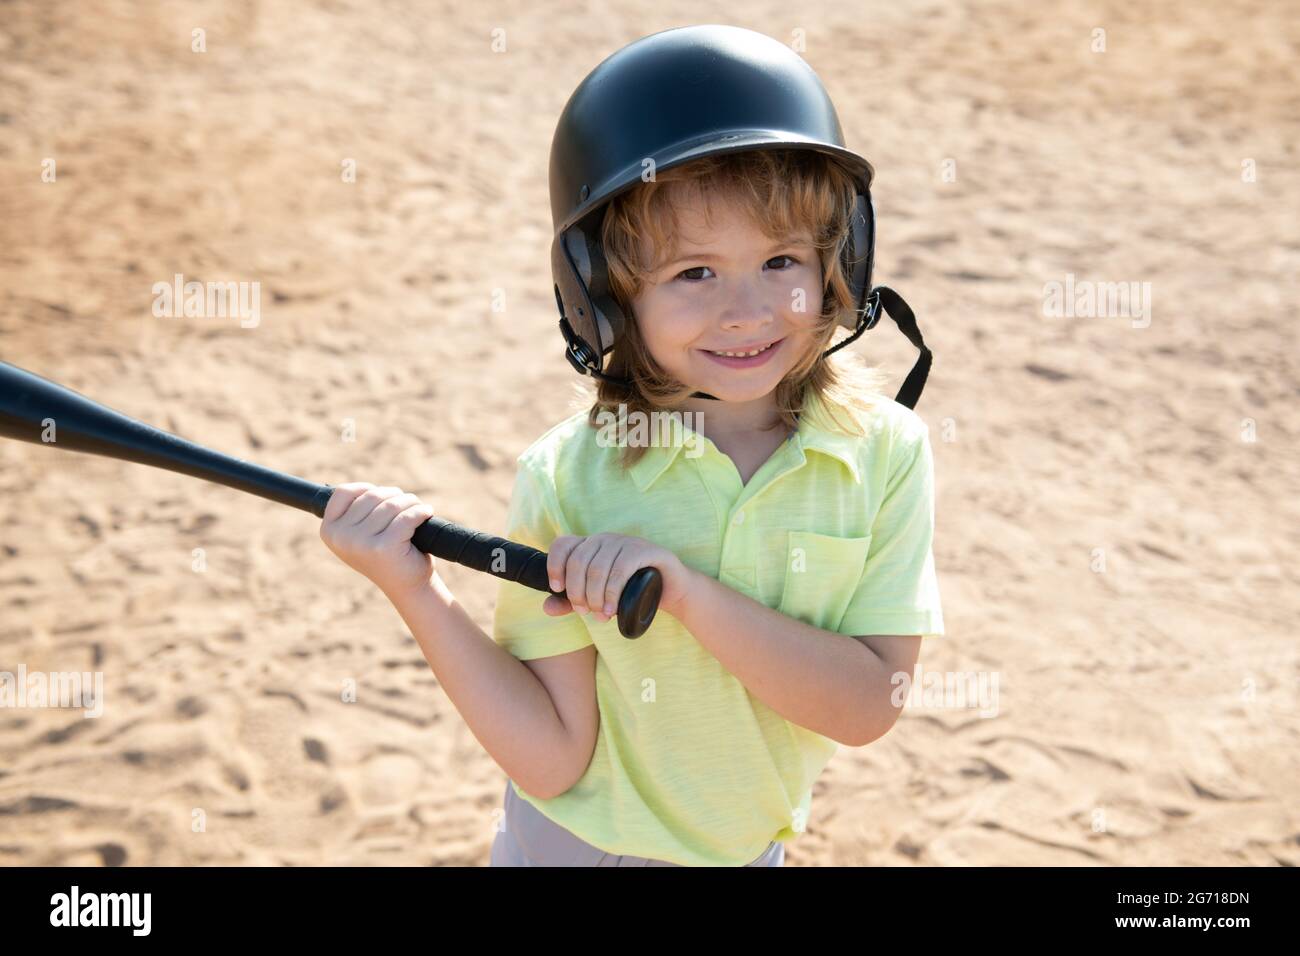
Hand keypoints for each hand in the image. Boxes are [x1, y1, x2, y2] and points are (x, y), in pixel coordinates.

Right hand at [319, 482, 436, 599]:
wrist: (407, 587)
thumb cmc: (387, 555)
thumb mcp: (361, 534)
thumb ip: (357, 513)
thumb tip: (368, 488)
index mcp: (329, 531)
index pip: (343, 492)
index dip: (367, 488)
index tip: (384, 497)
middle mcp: (340, 537)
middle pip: (372, 495)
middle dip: (396, 495)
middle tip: (409, 505)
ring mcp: (360, 543)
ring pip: (391, 504)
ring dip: (411, 502)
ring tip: (419, 510)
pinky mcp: (384, 547)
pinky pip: (407, 517)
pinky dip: (421, 512)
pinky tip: (426, 514)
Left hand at [541, 533, 696, 623]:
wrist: (670, 592)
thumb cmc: (631, 593)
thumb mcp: (596, 599)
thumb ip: (571, 603)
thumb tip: (546, 608)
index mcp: (590, 546)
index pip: (563, 545)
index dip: (554, 565)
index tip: (557, 589)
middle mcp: (605, 539)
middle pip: (578, 561)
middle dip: (577, 592)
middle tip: (585, 612)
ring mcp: (625, 542)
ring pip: (598, 568)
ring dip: (595, 597)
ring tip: (601, 615)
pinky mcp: (645, 550)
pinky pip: (621, 568)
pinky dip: (613, 592)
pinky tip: (613, 608)